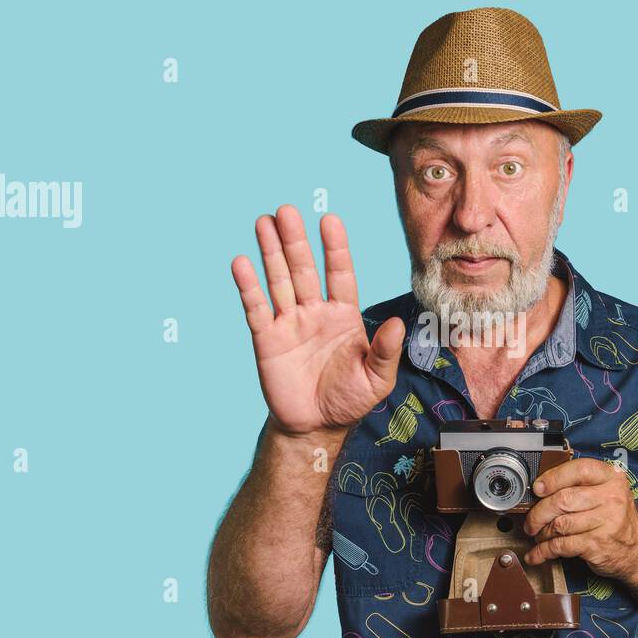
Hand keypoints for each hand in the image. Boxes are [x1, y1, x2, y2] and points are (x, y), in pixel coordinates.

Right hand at [231, 204, 405, 435]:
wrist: (316, 426)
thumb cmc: (350, 400)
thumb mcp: (376, 379)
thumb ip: (385, 351)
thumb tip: (396, 324)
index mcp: (343, 315)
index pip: (339, 274)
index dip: (335, 248)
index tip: (329, 220)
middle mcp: (315, 312)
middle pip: (304, 269)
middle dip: (295, 241)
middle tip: (286, 211)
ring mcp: (289, 323)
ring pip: (279, 281)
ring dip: (270, 252)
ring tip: (263, 221)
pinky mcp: (266, 340)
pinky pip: (256, 308)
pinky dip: (248, 287)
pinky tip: (241, 262)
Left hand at [520, 458, 637, 581]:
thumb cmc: (614, 518)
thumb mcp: (606, 492)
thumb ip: (580, 485)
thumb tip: (540, 488)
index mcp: (611, 478)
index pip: (578, 470)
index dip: (553, 478)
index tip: (538, 488)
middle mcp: (611, 498)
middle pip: (563, 500)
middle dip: (539, 512)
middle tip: (531, 521)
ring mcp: (606, 522)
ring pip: (559, 524)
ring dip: (541, 532)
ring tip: (538, 535)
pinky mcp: (597, 545)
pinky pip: (561, 546)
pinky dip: (543, 551)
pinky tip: (537, 554)